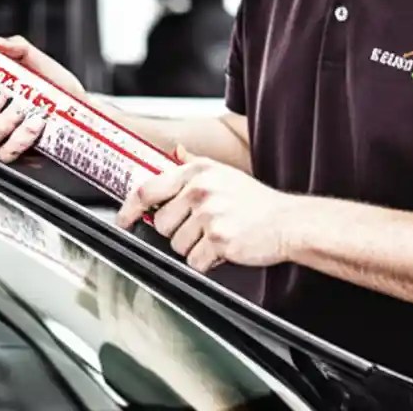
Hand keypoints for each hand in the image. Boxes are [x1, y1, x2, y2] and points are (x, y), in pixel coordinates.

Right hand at [0, 35, 83, 161]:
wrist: (84, 109)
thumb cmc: (56, 88)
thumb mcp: (37, 62)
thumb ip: (17, 48)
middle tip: (1, 101)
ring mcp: (4, 146)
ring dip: (2, 127)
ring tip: (26, 112)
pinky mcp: (21, 160)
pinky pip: (10, 156)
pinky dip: (21, 140)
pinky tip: (37, 126)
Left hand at [116, 146, 300, 271]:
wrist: (288, 222)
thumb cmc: (255, 201)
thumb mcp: (223, 173)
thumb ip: (194, 163)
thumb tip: (176, 151)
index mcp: (196, 172)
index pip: (147, 189)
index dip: (129, 208)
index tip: (124, 220)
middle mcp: (199, 190)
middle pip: (161, 224)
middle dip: (177, 232)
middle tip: (201, 228)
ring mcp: (209, 214)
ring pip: (176, 246)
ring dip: (193, 248)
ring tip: (216, 236)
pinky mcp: (218, 239)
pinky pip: (194, 261)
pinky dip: (206, 262)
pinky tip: (223, 249)